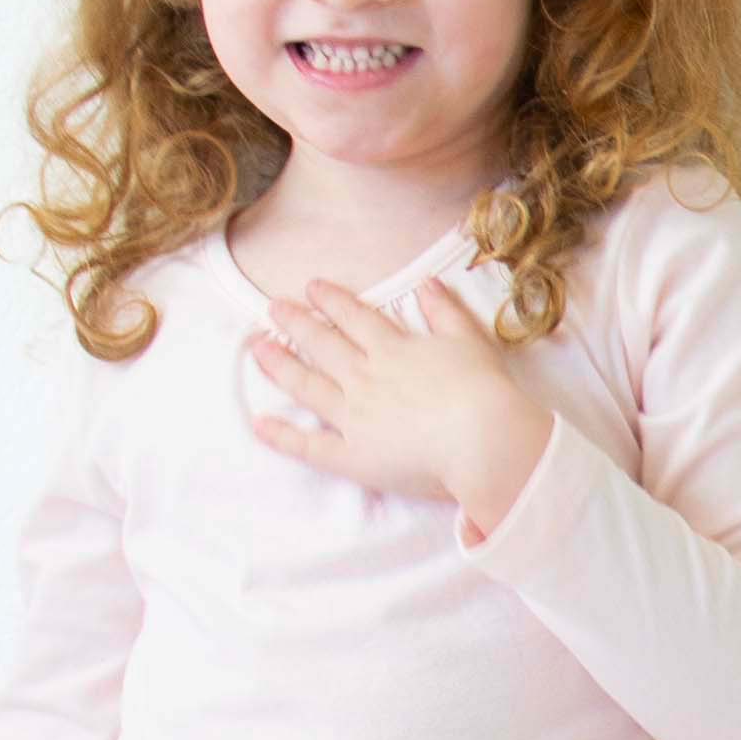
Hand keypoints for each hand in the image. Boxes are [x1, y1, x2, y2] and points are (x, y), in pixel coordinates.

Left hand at [246, 279, 547, 530]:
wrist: (482, 439)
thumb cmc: (482, 390)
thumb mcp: (469, 340)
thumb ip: (445, 311)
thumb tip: (426, 284)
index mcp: (393, 350)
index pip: (355, 318)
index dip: (332, 300)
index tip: (312, 287)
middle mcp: (365, 378)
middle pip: (322, 345)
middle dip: (295, 322)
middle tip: (272, 307)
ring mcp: (353, 416)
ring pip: (306, 386)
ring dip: (280, 365)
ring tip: (258, 348)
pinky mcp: (351, 456)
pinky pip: (309, 446)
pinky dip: (283, 436)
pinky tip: (259, 424)